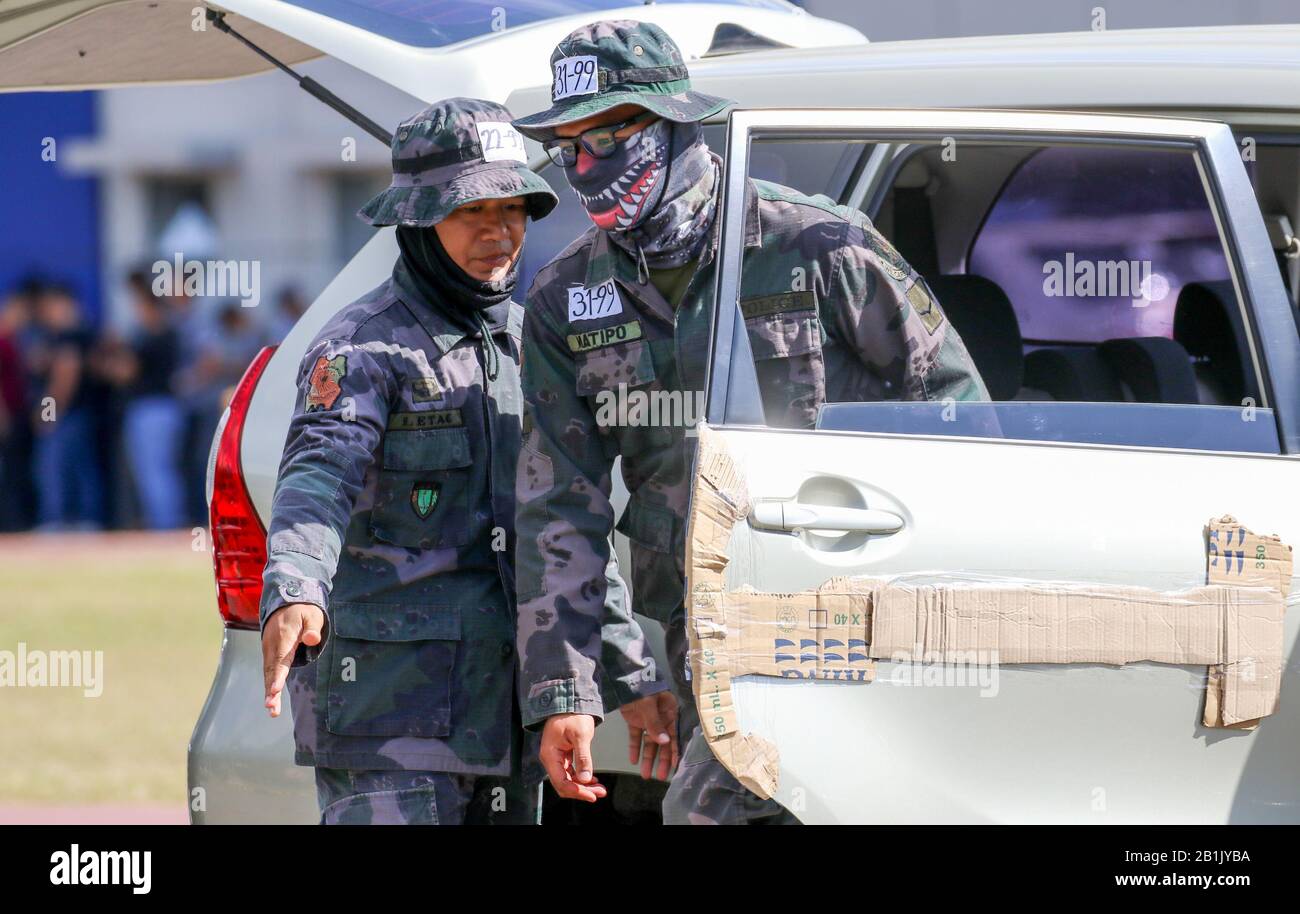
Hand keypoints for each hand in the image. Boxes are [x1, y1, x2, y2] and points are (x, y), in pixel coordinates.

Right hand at [261, 602, 324, 717]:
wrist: (286, 602)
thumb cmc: (303, 611)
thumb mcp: (312, 614)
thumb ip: (312, 627)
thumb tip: (312, 639)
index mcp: (284, 636)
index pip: (280, 658)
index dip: (278, 675)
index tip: (275, 689)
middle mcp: (273, 645)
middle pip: (271, 670)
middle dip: (270, 690)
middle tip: (272, 707)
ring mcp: (269, 649)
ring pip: (268, 672)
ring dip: (269, 691)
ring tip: (272, 709)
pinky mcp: (269, 653)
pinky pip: (269, 670)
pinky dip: (269, 684)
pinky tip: (271, 699)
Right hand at [539, 713, 606, 801]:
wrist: (570, 701)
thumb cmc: (573, 714)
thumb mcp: (581, 735)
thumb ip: (583, 757)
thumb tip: (586, 778)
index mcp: (550, 755)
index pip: (561, 782)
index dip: (577, 791)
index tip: (592, 795)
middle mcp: (550, 759)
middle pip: (564, 784)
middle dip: (582, 791)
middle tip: (600, 793)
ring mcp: (556, 757)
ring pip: (568, 779)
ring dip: (583, 785)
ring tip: (600, 788)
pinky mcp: (562, 755)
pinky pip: (570, 772)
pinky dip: (581, 777)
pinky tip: (593, 779)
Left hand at [620, 691, 678, 780]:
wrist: (623, 675)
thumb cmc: (641, 687)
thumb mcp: (649, 705)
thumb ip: (655, 724)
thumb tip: (664, 742)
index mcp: (669, 710)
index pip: (674, 734)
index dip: (675, 751)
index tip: (676, 767)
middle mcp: (661, 716)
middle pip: (662, 741)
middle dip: (661, 759)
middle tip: (660, 777)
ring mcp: (648, 718)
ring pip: (649, 741)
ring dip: (647, 757)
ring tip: (645, 774)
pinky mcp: (635, 719)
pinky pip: (636, 736)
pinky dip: (635, 747)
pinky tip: (633, 760)